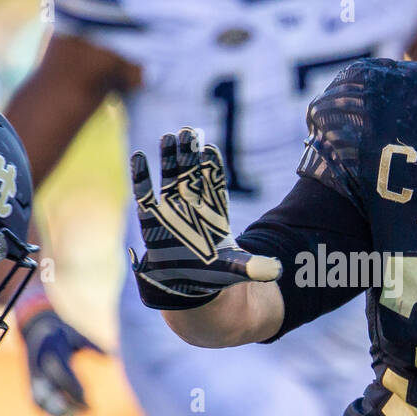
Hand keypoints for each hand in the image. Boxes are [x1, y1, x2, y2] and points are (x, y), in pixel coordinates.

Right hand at [23, 310, 104, 415]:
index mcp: (53, 352)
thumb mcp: (76, 335)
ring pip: (40, 398)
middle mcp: (40, 365)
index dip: (77, 393)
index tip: (90, 405)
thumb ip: (93, 346)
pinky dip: (44, 411)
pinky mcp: (30, 380)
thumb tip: (113, 355)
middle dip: (68, 406)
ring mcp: (33, 374)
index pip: (65, 378)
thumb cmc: (61, 332)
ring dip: (55, 413)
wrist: (35, 327)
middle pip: (52, 391)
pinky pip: (34, 399)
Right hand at [129, 128, 279, 309]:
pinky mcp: (151, 219)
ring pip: (170, 178)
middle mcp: (193, 206)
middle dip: (189, 154)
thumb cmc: (211, 273)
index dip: (210, 167)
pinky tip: (139, 157)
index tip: (209, 148)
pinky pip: (145, 194)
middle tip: (187, 131)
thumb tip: (276, 270)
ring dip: (169, 159)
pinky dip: (142, 177)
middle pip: (191, 174)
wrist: (185, 284)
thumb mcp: (234, 269)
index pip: (213, 184)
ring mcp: (171, 210)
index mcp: (214, 213)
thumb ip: (252, 267)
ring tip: (168, 137)